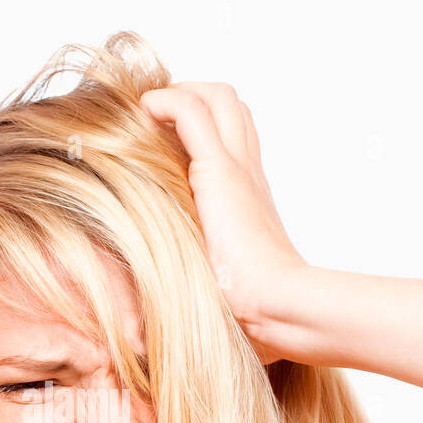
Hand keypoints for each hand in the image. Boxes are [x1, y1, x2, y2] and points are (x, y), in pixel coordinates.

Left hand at [140, 82, 305, 363]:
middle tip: (156, 114)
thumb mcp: (225, 293)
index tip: (167, 136)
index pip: (234, 139)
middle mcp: (248, 176)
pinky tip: (144, 109)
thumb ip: (202, 292)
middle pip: (231, 107)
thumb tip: (156, 330)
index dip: (204, 127)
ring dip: (180, 92)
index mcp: (251, 199)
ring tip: (148, 109)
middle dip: (192, 97)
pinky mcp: (220, 171)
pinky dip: (166, 100)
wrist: (278, 309)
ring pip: (217, 97)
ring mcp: (237, 169)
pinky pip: (191, 112)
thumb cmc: (258, 315)